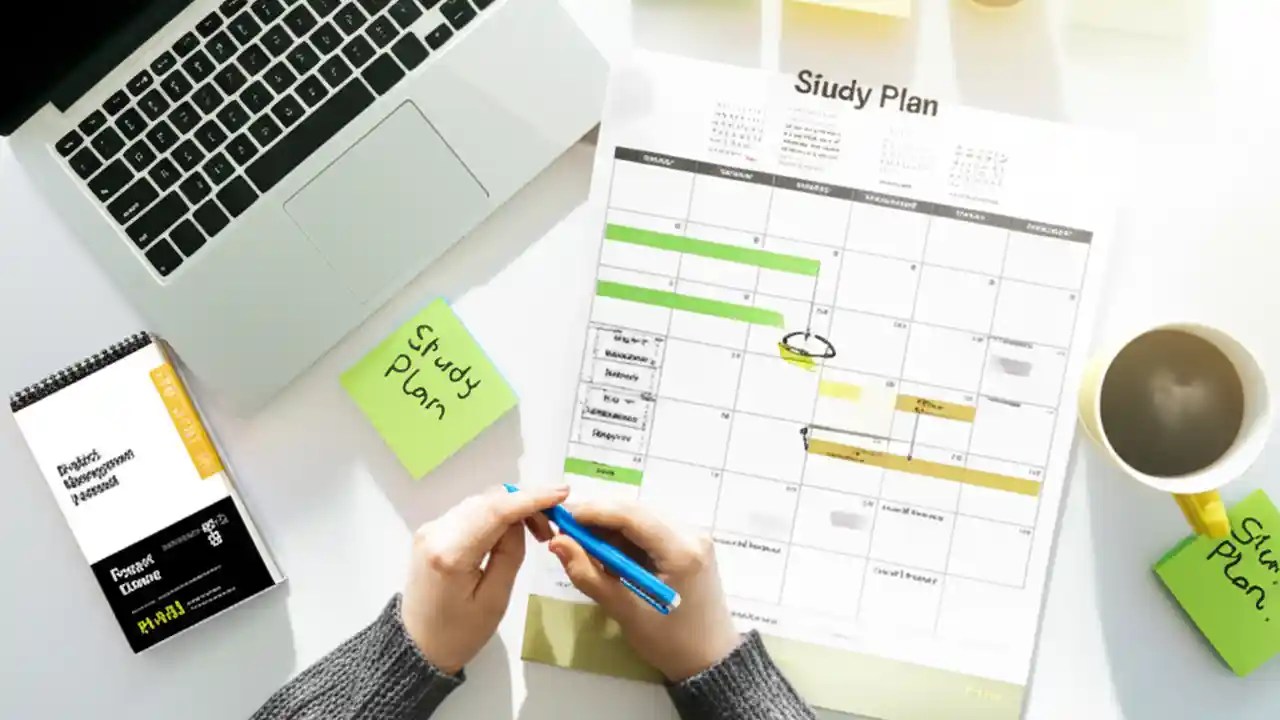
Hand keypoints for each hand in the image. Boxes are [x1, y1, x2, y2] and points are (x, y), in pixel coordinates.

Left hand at [400, 485, 566, 673]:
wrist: (418, 645)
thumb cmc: (460, 632)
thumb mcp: (495, 599)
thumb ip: (510, 553)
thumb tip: (519, 520)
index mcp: (451, 553)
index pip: (496, 511)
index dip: (531, 498)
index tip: (562, 492)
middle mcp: (436, 532)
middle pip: (488, 501)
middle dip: (524, 504)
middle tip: (550, 526)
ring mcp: (430, 529)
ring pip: (480, 503)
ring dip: (510, 508)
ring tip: (535, 531)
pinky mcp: (432, 531)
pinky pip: (470, 512)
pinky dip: (494, 514)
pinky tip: (510, 530)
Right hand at [548, 501, 739, 681]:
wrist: (710, 659)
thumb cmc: (671, 643)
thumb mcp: (626, 613)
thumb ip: (590, 576)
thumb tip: (557, 542)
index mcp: (682, 551)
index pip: (632, 515)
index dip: (594, 512)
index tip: (562, 519)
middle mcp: (692, 534)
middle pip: (637, 511)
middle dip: (599, 519)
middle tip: (566, 533)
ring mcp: (693, 537)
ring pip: (642, 517)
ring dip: (612, 528)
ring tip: (584, 546)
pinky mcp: (689, 544)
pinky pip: (651, 529)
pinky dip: (627, 538)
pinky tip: (609, 554)